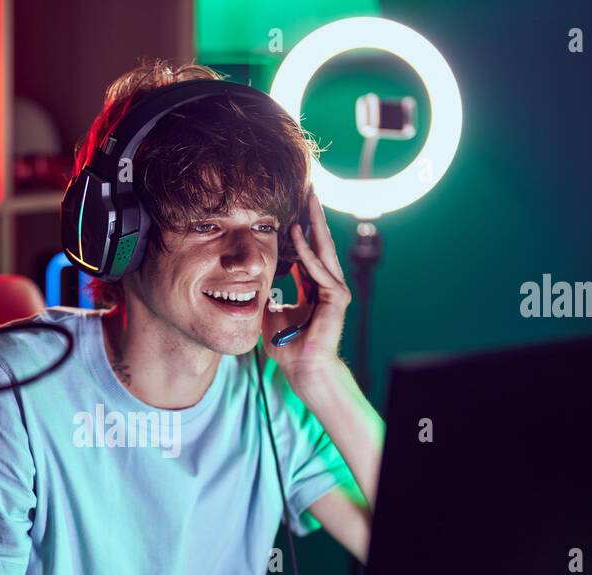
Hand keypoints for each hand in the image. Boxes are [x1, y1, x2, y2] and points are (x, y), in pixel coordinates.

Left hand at [262, 189, 352, 385]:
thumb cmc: (287, 346)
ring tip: (309, 200)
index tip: (294, 209)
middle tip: (311, 190)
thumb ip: (267, 295)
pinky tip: (298, 233)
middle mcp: (328, 285)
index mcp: (314, 287)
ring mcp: (335, 290)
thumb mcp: (270, 313)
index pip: (309, 252)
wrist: (301, 368)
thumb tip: (254, 284)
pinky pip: (319, 269)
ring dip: (315, 224)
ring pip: (323, 250)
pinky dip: (307, 251)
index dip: (303, 230)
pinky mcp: (337, 298)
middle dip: (314, 217)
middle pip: (321, 244)